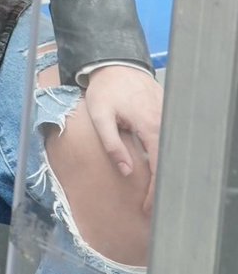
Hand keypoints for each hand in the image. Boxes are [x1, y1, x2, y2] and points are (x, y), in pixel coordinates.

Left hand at [83, 64, 162, 213]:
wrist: (116, 65)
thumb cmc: (106, 90)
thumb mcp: (100, 115)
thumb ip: (112, 143)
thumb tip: (126, 171)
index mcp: (150, 127)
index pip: (159, 167)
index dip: (154, 191)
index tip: (147, 207)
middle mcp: (165, 125)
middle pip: (170, 164)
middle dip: (163, 189)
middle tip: (153, 208)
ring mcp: (169, 120)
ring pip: (172, 155)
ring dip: (166, 175)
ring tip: (157, 196)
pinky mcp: (167, 117)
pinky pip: (170, 143)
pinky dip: (166, 160)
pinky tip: (159, 173)